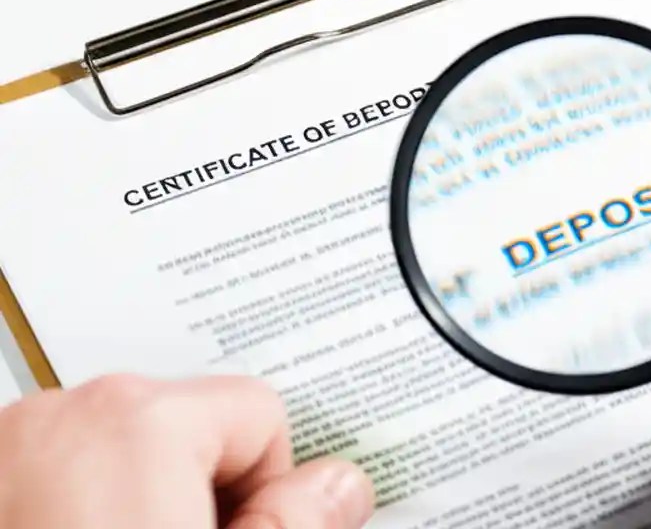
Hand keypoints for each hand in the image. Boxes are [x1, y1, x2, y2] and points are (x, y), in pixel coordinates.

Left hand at [0, 374, 373, 528]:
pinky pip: (55, 478)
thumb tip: (337, 487)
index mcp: (137, 422)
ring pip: (116, 458)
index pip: (256, 413)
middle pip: (183, 427)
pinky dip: (74, 517)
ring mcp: (6, 450)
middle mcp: (58, 418)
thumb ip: (295, 525)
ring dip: (133, 509)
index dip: (267, 493)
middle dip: (195, 496)